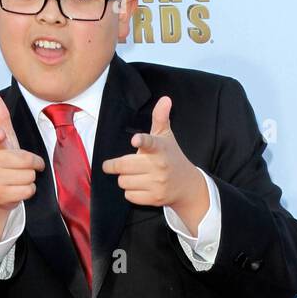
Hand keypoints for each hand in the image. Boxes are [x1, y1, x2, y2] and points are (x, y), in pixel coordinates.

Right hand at [0, 93, 44, 237]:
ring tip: (18, 179)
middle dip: (32, 165)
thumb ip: (0, 119)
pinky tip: (18, 189)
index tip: (0, 135)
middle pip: (26, 161)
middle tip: (26, 166)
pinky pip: (28, 190)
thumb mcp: (2, 142)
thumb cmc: (2, 165)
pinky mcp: (1, 195)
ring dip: (29, 178)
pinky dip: (28, 190)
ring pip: (29, 176)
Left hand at [101, 96, 205, 220]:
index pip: (150, 143)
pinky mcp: (154, 198)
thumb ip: (161, 118)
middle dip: (114, 166)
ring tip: (132, 175)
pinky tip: (138, 186)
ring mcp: (157, 183)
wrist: (186, 185)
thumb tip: (165, 99)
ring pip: (124, 181)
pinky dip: (129, 191)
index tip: (135, 140)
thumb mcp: (167, 137)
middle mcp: (159, 166)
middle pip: (124, 166)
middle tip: (110, 165)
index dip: (142, 141)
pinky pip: (129, 195)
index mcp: (160, 148)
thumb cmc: (171, 157)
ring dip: (123, 179)